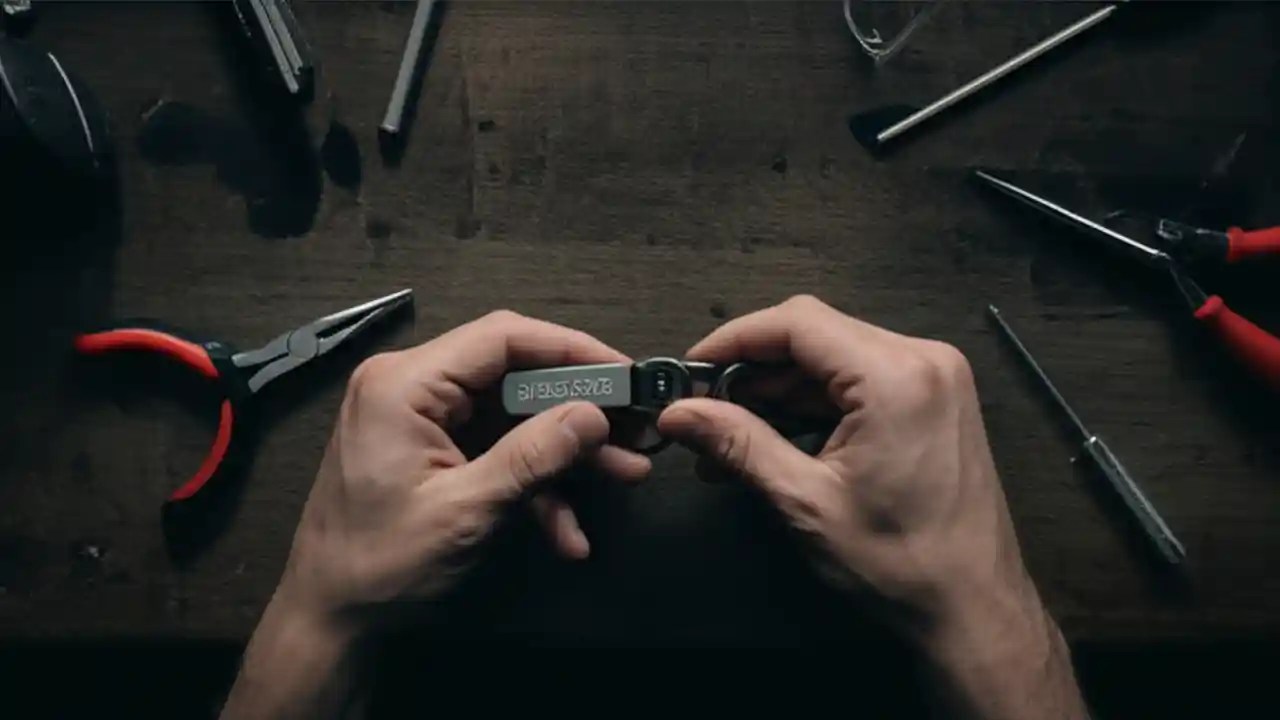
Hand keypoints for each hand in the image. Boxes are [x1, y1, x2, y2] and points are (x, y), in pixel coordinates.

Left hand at [223, 311, 649, 718]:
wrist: (329, 619)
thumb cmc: (379, 564)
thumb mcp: (465, 510)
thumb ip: (531, 457)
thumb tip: (593, 414)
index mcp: (406, 383)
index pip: (503, 338)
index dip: (571, 349)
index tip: (624, 372)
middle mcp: (412, 387)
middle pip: (515, 376)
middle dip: (577, 408)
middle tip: (633, 426)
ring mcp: (424, 420)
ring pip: (515, 417)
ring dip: (564, 452)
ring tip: (625, 474)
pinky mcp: (435, 451)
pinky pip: (497, 451)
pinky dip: (533, 485)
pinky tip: (567, 533)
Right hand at [657, 296, 1085, 719]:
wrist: (974, 607)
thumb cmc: (904, 563)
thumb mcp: (806, 501)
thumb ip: (738, 444)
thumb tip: (680, 414)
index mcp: (896, 377)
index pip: (797, 323)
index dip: (734, 340)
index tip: (692, 369)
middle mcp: (922, 361)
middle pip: (814, 333)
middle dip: (752, 368)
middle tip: (703, 406)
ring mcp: (933, 378)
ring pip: (833, 357)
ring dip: (779, 390)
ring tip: (728, 435)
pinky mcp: (933, 400)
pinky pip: (859, 380)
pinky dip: (813, 403)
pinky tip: (773, 439)